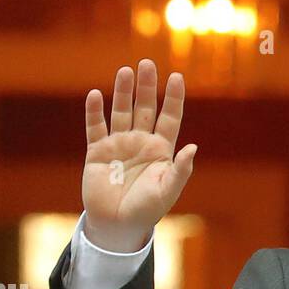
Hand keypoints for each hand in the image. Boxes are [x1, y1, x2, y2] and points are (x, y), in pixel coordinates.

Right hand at [82, 59, 196, 251]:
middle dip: (147, 86)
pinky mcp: (97, 152)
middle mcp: (140, 142)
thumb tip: (193, 147)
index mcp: (161, 150)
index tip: (177, 76)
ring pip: (121, 112)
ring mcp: (118, 145)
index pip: (170, 117)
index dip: (173, 98)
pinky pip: (95, 127)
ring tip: (126, 71)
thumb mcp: (167, 190)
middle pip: (145, 108)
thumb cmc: (146, 210)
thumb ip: (180, 169)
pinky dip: (94, 111)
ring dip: (123, 92)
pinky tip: (95, 95)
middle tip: (147, 63)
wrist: (117, 226)